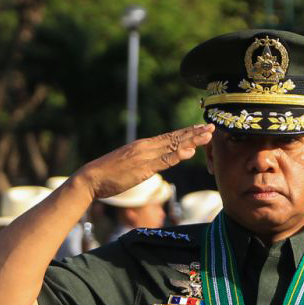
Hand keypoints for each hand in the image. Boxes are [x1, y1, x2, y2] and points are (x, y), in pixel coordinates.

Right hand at [72, 124, 213, 198]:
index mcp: (144, 146)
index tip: (202, 128)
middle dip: (194, 132)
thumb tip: (166, 158)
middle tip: (212, 126)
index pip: (170, 137)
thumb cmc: (111, 174)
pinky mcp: (142, 167)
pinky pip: (163, 161)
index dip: (187, 132)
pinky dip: (178, 155)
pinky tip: (190, 151)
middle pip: (175, 138)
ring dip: (191, 140)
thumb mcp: (134, 165)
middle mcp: (146, 147)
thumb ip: (151, 161)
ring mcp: (144, 156)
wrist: (92, 178)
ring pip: (172, 146)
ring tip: (207, 135)